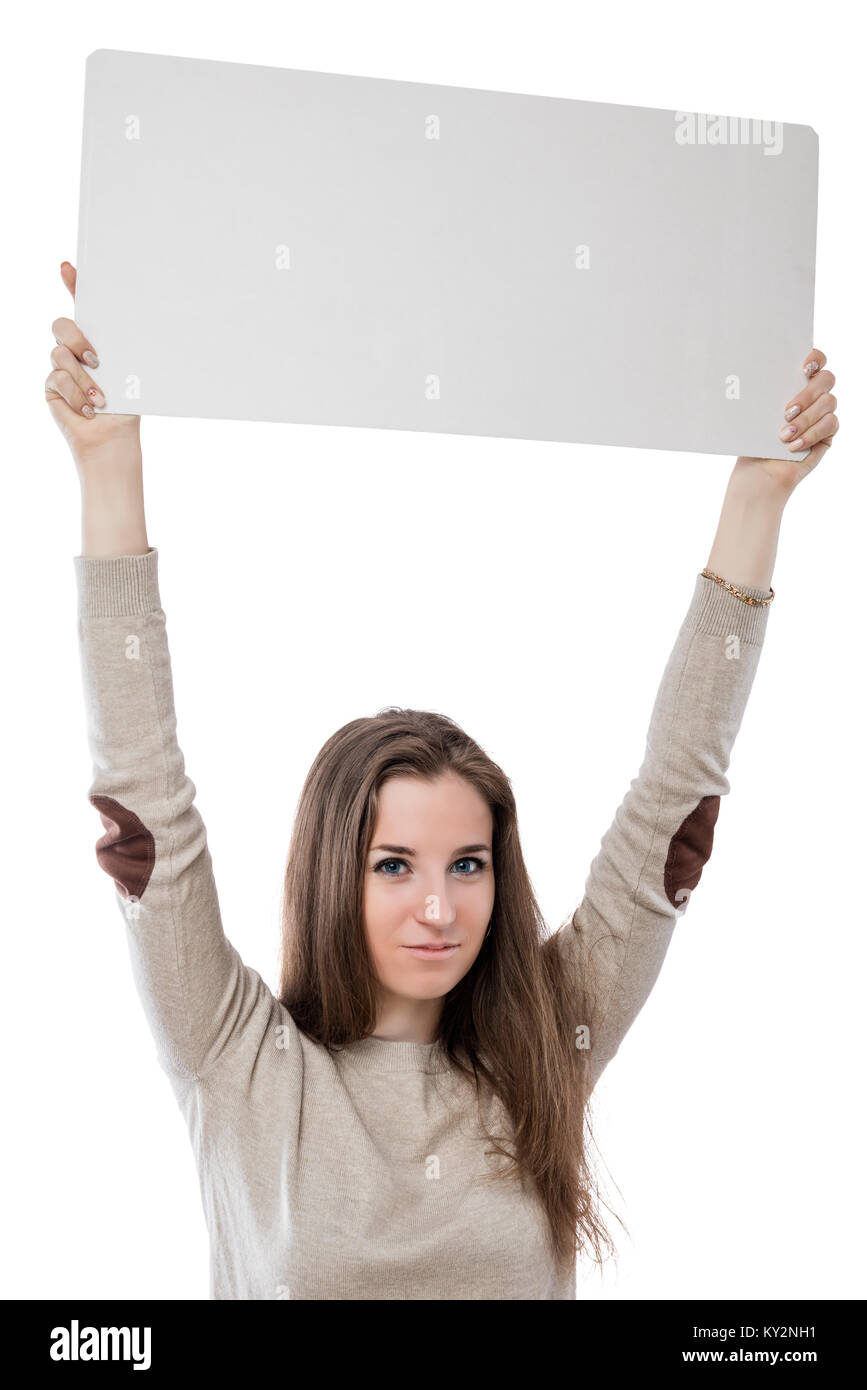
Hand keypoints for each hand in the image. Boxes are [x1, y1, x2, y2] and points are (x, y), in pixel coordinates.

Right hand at [45, 261, 140, 472]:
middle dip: (78, 339)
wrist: (113, 437)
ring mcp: (61, 367)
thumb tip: (147, 325)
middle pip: (61, 326)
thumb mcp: (130, 372)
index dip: (73, 284)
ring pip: (59, 353)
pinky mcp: (52, 386)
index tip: (68, 268)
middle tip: (98, 360)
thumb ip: (125, 349)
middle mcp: (75, 350)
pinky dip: (76, 394)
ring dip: (83, 377)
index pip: (82, 307)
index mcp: (98, 341)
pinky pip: (56, 378)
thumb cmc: (126, 405)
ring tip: (100, 397)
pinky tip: (88, 408)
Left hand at [733, 348, 838, 498]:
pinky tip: (793, 446)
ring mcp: (822, 413)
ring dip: (805, 419)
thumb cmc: (753, 443)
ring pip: (828, 403)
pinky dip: (811, 435)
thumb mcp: (753, 416)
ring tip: (783, 435)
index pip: (815, 360)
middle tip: (786, 411)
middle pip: (826, 379)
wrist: (758, 474)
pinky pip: (830, 425)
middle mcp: (812, 395)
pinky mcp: (827, 433)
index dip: (815, 358)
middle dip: (807, 394)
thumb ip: (760, 393)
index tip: (804, 367)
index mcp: (793, 384)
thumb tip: (748, 374)